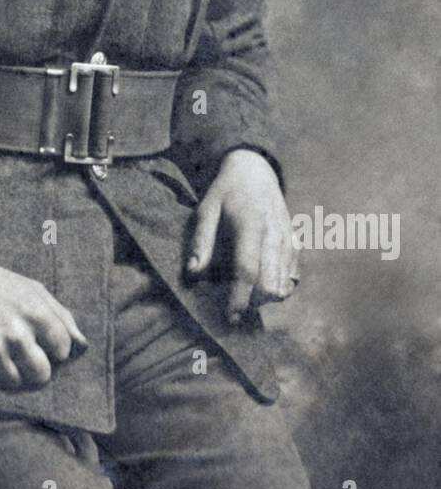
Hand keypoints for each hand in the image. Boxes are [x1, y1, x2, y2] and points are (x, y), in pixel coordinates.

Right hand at [0, 240, 87, 387]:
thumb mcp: (33, 290)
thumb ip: (61, 317)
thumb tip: (82, 346)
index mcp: (37, 313)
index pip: (63, 351)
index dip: (55, 350)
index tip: (43, 344)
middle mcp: (16, 333)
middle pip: (43, 376)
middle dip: (37, 370)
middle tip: (25, 358)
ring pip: (17, 384)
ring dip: (13, 373)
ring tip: (2, 354)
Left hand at [186, 149, 297, 325]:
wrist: (254, 171)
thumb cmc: (225, 193)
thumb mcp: (206, 209)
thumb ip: (201, 241)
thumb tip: (193, 274)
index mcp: (251, 225)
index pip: (247, 270)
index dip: (239, 298)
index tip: (229, 317)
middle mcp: (275, 234)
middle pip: (270, 284)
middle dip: (253, 302)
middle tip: (234, 306)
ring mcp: (289, 239)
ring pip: (284, 284)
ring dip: (265, 298)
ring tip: (246, 296)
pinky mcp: (296, 243)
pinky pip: (292, 277)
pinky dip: (278, 287)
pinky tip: (261, 284)